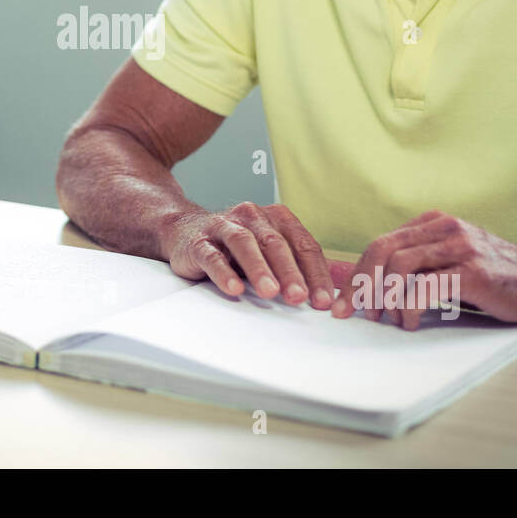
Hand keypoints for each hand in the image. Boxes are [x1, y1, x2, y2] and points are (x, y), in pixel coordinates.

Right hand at [159, 202, 352, 308]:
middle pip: (276, 243)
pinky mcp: (199, 241)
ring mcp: (224, 226)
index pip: (303, 245)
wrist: (184, 231)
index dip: (316, 273)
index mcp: (276, 218)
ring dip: (259, 268)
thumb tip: (332, 296)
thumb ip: (295, 267)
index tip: (324, 301)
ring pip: (244, 243)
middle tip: (300, 298)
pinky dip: (223, 272)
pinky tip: (234, 289)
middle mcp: (252, 216)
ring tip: (270, 291)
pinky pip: (212, 256)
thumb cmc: (236, 249)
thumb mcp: (268, 252)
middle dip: (290, 272)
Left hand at [330, 210, 516, 329]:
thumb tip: (372, 288)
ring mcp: (458, 247)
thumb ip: (419, 263)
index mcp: (432, 223)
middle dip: (361, 286)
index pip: (379, 244)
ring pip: (399, 265)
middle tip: (356, 315)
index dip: (356, 274)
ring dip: (386, 298)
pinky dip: (409, 306)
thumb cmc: (494, 275)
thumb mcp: (450, 260)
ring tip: (390, 320)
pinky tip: (411, 322)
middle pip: (382, 250)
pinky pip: (427, 285)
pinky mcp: (473, 270)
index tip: (344, 304)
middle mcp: (442, 228)